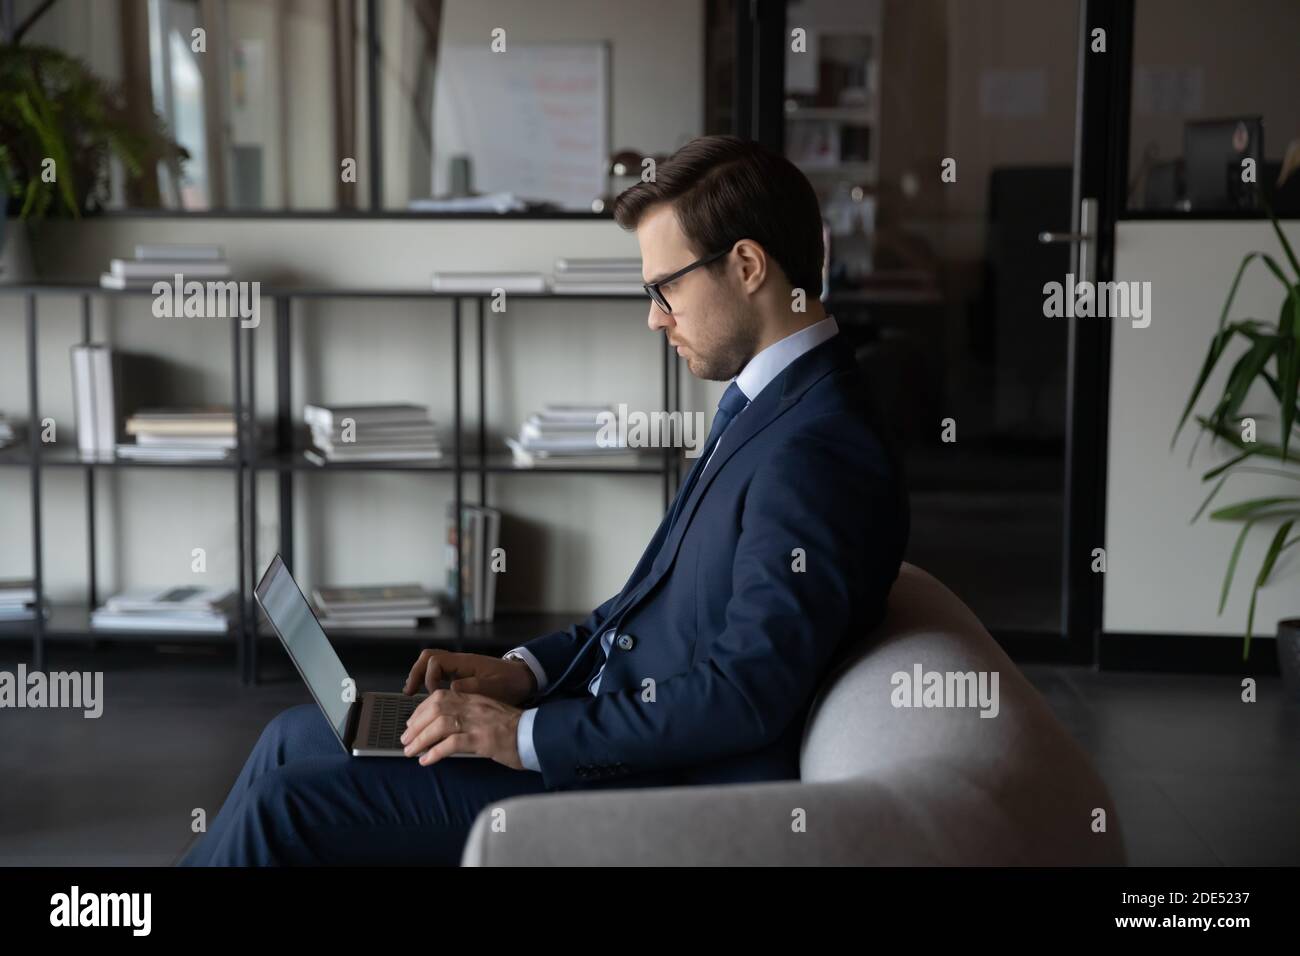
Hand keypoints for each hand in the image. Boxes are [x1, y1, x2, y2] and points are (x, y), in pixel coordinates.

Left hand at [399, 688, 523, 768]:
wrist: (537, 734)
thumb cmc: (516, 729)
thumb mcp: (490, 714)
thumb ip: (470, 715)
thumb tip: (447, 729)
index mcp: (475, 698)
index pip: (439, 697)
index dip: (421, 710)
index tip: (412, 723)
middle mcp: (473, 706)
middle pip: (435, 709)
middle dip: (416, 725)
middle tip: (406, 740)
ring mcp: (478, 722)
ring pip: (439, 725)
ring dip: (420, 739)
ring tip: (411, 752)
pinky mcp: (482, 739)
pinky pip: (452, 744)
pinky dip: (435, 752)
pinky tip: (427, 761)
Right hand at [402, 648, 536, 706]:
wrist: (524, 679)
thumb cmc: (511, 683)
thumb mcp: (495, 687)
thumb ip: (474, 687)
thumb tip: (451, 688)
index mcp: (466, 662)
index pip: (435, 661)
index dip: (429, 677)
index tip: (433, 695)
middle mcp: (460, 662)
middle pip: (429, 658)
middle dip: (416, 673)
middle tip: (408, 692)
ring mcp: (460, 667)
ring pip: (432, 664)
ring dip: (421, 677)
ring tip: (412, 694)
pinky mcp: (462, 674)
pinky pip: (439, 673)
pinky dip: (430, 682)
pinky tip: (429, 698)